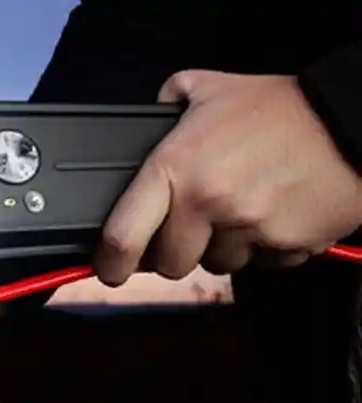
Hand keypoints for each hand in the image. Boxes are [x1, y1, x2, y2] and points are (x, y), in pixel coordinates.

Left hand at [97, 71, 361, 284]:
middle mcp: (206, 202)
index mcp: (175, 167)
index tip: (109, 268)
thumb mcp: (210, 89)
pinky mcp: (284, 246)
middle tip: (196, 223)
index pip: (122, 237)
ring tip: (244, 206)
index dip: (109, 263)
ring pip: (216, 264)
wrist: (352, 119)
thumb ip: (168, 103)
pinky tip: (274, 213)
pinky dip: (264, 247)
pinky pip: (260, 264)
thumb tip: (149, 118)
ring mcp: (247, 228)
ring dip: (223, 246)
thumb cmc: (280, 106)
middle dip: (177, 250)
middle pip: (169, 262)